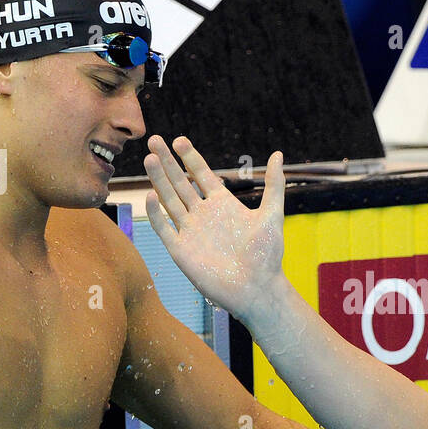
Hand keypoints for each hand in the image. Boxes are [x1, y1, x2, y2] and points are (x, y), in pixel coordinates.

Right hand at [144, 136, 286, 324]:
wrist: (257, 289)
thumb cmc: (267, 255)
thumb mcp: (272, 214)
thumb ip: (274, 184)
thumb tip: (279, 154)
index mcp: (223, 204)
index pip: (201, 174)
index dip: (190, 157)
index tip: (179, 140)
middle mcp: (203, 215)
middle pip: (180, 183)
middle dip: (167, 162)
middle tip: (154, 140)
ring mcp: (190, 232)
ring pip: (169, 200)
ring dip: (159, 180)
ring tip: (149, 158)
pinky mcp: (181, 251)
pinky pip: (164, 228)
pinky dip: (156, 214)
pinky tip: (149, 195)